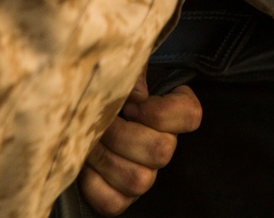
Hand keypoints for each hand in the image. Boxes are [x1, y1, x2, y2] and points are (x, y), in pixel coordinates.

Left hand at [77, 71, 201, 215]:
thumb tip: (138, 94)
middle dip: (124, 135)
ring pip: (140, 180)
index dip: (161, 112)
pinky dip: (94, 184)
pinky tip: (85, 164)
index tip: (133, 104)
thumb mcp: (122, 71)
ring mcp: (144, 176)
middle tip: (103, 122)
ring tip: (90, 141)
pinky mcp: (120, 199)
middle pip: (162, 151)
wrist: (82, 116)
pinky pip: (114, 203)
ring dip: (106, 158)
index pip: (191, 116)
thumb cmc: (107, 90)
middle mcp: (163, 147)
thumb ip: (133, 72)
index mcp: (172, 112)